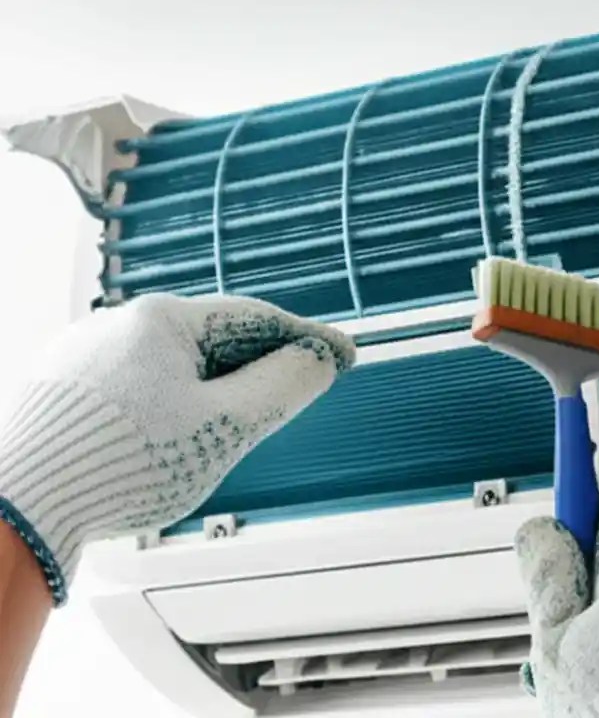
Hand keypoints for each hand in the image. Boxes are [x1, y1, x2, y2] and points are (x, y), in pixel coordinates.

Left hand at [0, 294, 354, 604]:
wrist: (23, 503)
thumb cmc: (118, 463)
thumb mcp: (225, 427)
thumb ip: (282, 388)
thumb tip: (317, 361)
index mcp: (160, 321)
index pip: (255, 319)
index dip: (307, 338)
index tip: (342, 352)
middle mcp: (117, 324)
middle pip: (214, 340)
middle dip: (261, 365)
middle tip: (301, 387)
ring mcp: (85, 355)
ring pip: (172, 364)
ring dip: (214, 388)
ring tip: (236, 425)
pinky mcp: (64, 388)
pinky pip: (135, 384)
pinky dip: (170, 403)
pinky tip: (174, 436)